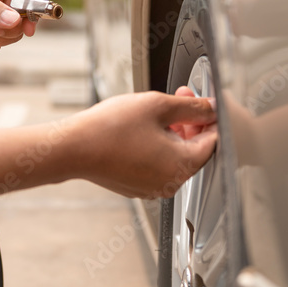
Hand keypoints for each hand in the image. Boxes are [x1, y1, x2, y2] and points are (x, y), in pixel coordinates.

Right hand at [69, 90, 217, 198]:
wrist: (73, 148)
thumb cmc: (110, 128)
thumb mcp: (158, 105)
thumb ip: (191, 107)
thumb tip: (210, 108)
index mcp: (183, 165)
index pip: (213, 141)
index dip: (209, 117)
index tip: (202, 102)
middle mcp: (171, 183)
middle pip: (195, 150)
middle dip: (190, 122)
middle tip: (179, 98)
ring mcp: (153, 188)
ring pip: (174, 157)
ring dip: (173, 133)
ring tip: (157, 111)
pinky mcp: (137, 187)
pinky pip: (156, 166)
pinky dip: (156, 148)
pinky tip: (143, 129)